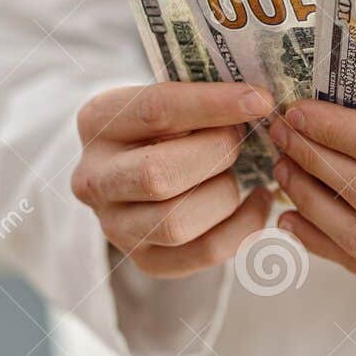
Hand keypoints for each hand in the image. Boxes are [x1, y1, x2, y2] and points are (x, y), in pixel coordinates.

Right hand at [71, 82, 274, 277]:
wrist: (141, 167)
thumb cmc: (167, 124)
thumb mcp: (171, 97)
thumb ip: (200, 96)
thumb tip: (257, 102)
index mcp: (97, 121)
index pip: (154, 110)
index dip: (213, 105)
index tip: (260, 100)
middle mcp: (94, 178)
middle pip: (157, 175)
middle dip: (216, 154)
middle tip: (242, 139)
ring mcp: (114, 226)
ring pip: (178, 222)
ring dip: (225, 193)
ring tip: (238, 173)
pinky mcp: (146, 260)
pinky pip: (204, 252)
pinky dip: (244, 227)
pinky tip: (257, 201)